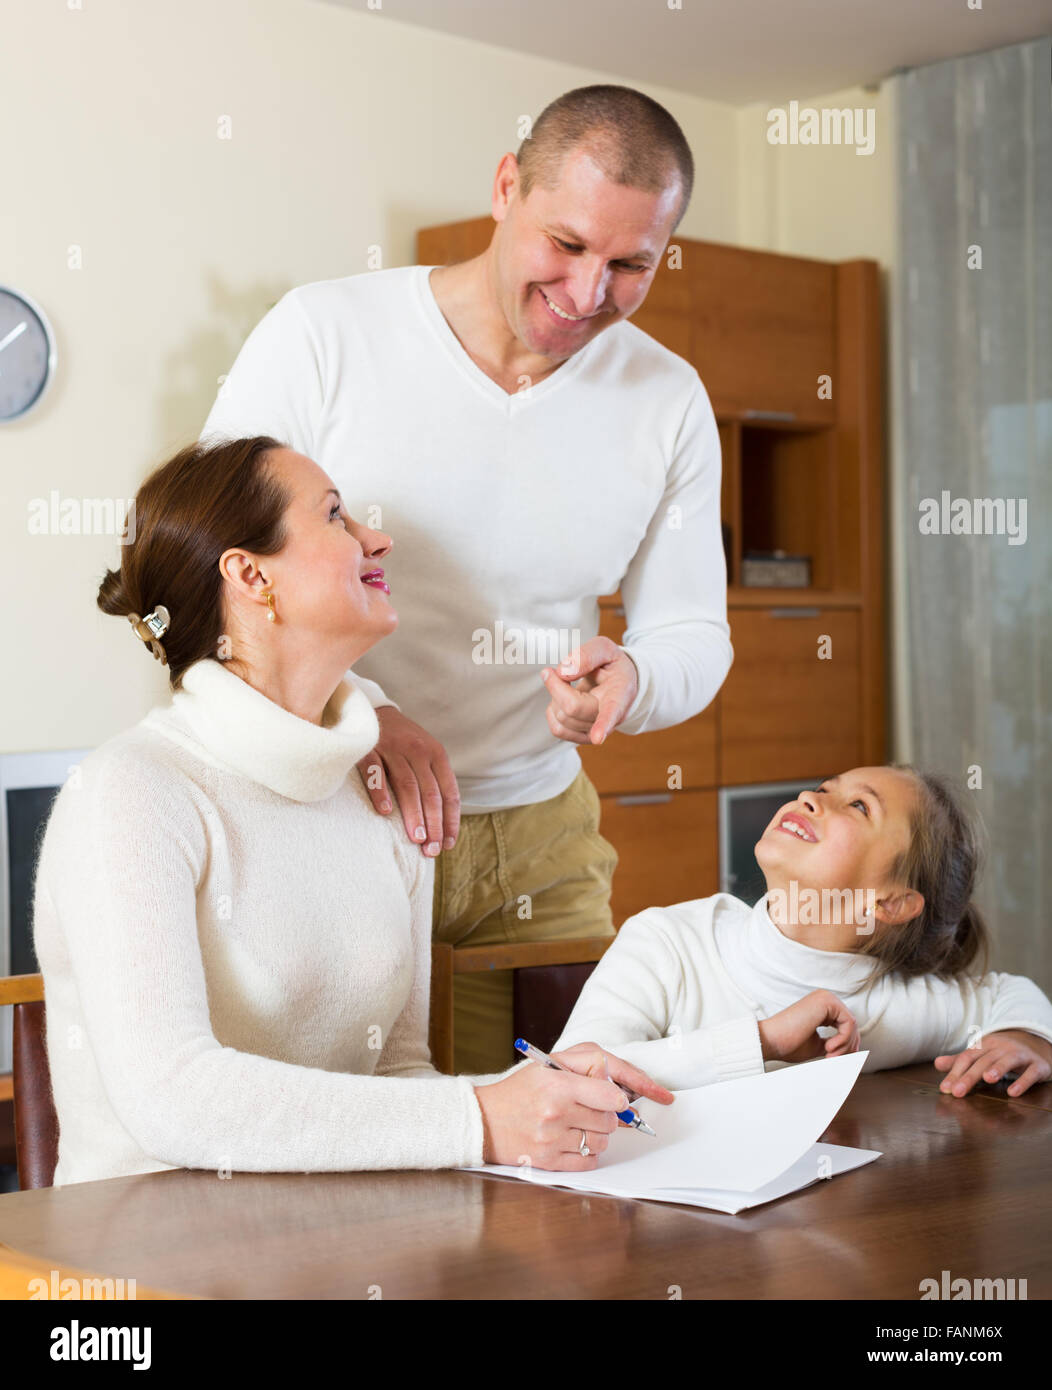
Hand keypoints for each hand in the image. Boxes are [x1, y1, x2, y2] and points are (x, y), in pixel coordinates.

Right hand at [355, 706, 459, 855]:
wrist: (375, 711)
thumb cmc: (404, 742)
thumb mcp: (426, 754)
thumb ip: (435, 780)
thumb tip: (444, 823)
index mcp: (437, 755)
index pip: (449, 792)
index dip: (450, 820)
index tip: (449, 843)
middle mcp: (418, 751)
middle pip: (430, 793)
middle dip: (433, 824)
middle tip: (432, 849)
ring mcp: (393, 749)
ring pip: (408, 785)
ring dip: (413, 814)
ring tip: (416, 838)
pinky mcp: (369, 749)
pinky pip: (375, 772)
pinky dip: (380, 792)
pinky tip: (384, 812)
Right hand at [473, 1042, 673, 1170]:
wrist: (483, 1120)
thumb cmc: (521, 1089)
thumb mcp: (551, 1063)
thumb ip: (589, 1064)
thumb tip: (622, 1085)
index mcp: (558, 1084)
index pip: (612, 1094)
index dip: (624, 1097)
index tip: (639, 1099)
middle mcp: (556, 1112)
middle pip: (611, 1121)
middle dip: (608, 1114)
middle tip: (589, 1108)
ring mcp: (552, 1140)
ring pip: (602, 1142)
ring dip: (597, 1134)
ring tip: (576, 1124)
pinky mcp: (549, 1162)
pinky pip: (589, 1161)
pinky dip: (587, 1152)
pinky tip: (572, 1140)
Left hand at [541, 638, 638, 745]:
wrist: (618, 682)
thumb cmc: (611, 665)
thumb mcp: (604, 648)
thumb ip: (586, 655)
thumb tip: (563, 672)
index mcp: (621, 693)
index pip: (612, 711)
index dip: (604, 725)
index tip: (598, 738)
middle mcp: (611, 717)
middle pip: (573, 708)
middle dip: (555, 686)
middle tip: (550, 670)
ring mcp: (598, 729)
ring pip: (562, 719)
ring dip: (555, 697)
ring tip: (565, 684)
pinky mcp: (583, 737)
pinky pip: (558, 729)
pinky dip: (553, 711)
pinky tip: (561, 699)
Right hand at [758, 990, 858, 1062]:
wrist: (771, 1040)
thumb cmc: (789, 1044)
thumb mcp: (818, 1045)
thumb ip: (834, 1043)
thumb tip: (853, 1052)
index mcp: (821, 1006)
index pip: (844, 1024)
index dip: (847, 1044)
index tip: (840, 1059)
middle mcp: (824, 998)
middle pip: (850, 1024)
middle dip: (848, 1045)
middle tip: (834, 1059)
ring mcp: (825, 997)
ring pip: (851, 1024)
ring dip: (845, 1044)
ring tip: (829, 1056)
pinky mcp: (826, 1002)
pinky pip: (849, 1022)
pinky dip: (843, 1039)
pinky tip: (829, 1047)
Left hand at [933, 1029, 1051, 1097]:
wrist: (1035, 1044)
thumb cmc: (1002, 1053)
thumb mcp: (982, 1055)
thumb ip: (960, 1061)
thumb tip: (936, 1063)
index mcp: (985, 1045)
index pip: (967, 1058)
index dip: (955, 1072)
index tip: (945, 1089)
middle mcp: (1001, 1048)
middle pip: (983, 1061)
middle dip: (969, 1076)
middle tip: (957, 1092)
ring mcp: (1020, 1055)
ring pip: (1007, 1061)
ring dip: (997, 1069)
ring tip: (986, 1079)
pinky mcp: (1037, 1065)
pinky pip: (1031, 1073)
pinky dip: (1022, 1081)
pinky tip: (1013, 1093)